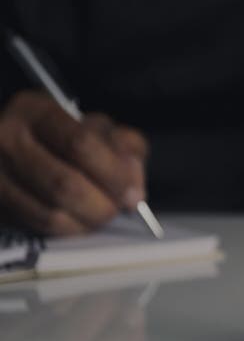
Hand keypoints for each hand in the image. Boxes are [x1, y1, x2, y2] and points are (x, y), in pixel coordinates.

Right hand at [0, 90, 148, 234]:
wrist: (18, 143)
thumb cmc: (69, 134)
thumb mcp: (100, 127)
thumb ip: (126, 148)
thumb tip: (133, 190)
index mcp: (35, 110)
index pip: (80, 143)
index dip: (113, 173)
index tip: (133, 194)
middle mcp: (6, 138)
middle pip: (64, 184)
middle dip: (103, 205)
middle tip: (119, 208)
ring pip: (51, 213)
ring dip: (88, 221)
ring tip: (103, 214)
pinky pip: (39, 226)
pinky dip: (70, 229)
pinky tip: (82, 221)